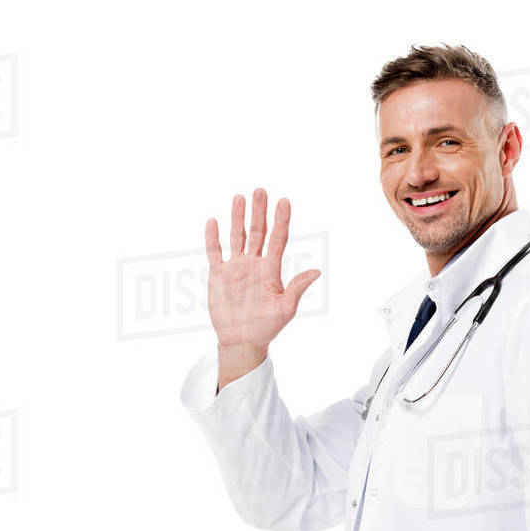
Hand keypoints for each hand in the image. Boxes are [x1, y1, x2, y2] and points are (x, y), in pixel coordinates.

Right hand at [205, 188, 321, 388]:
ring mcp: (236, 267)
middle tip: (261, 190)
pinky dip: (213, 238)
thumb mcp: (285, 308)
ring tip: (240, 198)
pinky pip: (215, 252)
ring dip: (237, 218)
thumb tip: (316, 271)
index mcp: (271, 269)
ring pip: (237, 236)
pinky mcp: (218, 275)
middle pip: (258, 232)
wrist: (242, 340)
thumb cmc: (267, 326)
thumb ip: (297, 288)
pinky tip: (213, 221)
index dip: (281, 221)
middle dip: (259, 212)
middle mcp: (254, 264)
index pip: (278, 239)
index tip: (284, 201)